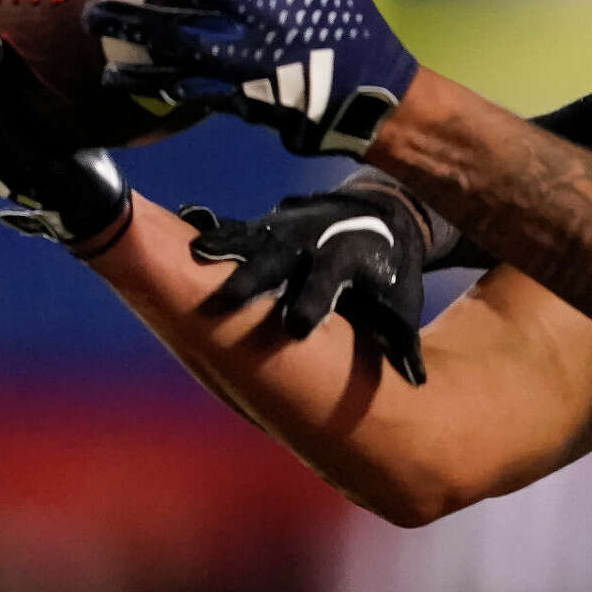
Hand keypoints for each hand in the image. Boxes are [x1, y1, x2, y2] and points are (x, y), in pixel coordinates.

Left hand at [83, 0, 418, 156]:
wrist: (373, 95)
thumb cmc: (356, 25)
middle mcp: (262, 15)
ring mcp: (250, 58)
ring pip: (179, 37)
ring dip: (132, 25)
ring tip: (93, 14)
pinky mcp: (243, 94)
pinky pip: (186, 87)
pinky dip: (151, 81)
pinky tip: (114, 74)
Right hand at [183, 187, 427, 385]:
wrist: (384, 211)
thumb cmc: (390, 271)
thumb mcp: (400, 300)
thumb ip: (401, 336)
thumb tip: (417, 380)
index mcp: (348, 260)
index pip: (329, 283)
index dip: (313, 302)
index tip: (296, 328)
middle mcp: (313, 242)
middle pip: (279, 260)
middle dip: (252, 279)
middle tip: (223, 303)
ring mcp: (285, 230)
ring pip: (248, 239)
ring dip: (221, 248)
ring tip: (189, 255)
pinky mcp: (264, 226)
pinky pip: (232, 230)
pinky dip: (208, 233)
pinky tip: (174, 229)